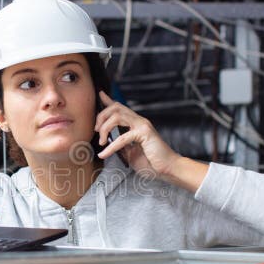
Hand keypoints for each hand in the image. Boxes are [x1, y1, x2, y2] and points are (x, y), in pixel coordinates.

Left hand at [94, 92, 208, 191]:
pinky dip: (111, 147)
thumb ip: (121, 145)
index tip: (100, 95)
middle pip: (115, 108)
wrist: (167, 169)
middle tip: (96, 130)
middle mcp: (139, 121)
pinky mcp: (144, 133)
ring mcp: (142, 125)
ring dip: (104, 128)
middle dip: (101, 116)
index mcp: (135, 124)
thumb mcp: (130, 153)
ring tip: (101, 141)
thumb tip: (109, 141)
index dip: (109, 100)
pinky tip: (104, 154)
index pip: (120, 108)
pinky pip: (122, 137)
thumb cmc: (151, 162)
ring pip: (117, 116)